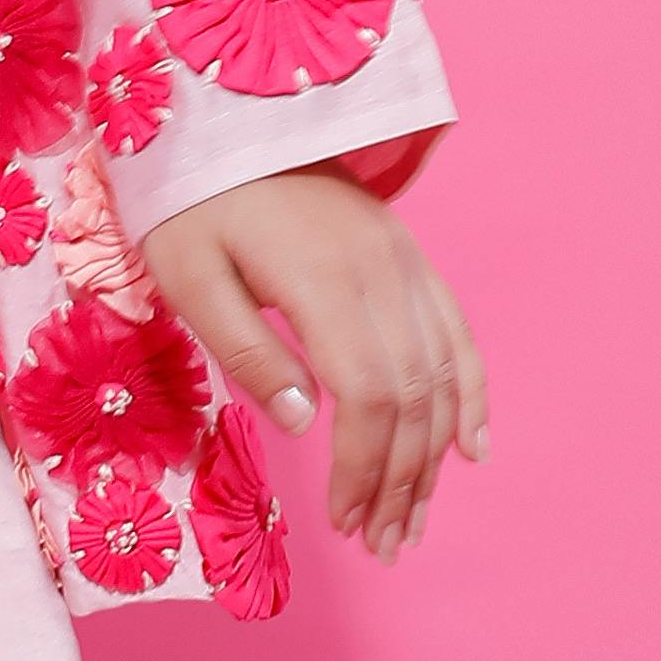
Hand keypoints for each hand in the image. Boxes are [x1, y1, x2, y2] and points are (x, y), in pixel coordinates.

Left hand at [139, 170, 486, 562]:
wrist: (229, 115)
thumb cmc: (193, 199)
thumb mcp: (188, 273)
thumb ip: (243, 347)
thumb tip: (299, 422)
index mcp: (324, 282)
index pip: (369, 397)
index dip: (365, 468)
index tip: (344, 521)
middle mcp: (382, 273)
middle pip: (415, 397)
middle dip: (401, 482)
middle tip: (382, 545)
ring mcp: (405, 263)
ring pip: (443, 375)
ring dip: (433, 457)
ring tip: (413, 521)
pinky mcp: (409, 257)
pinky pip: (456, 334)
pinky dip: (470, 394)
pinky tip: (471, 449)